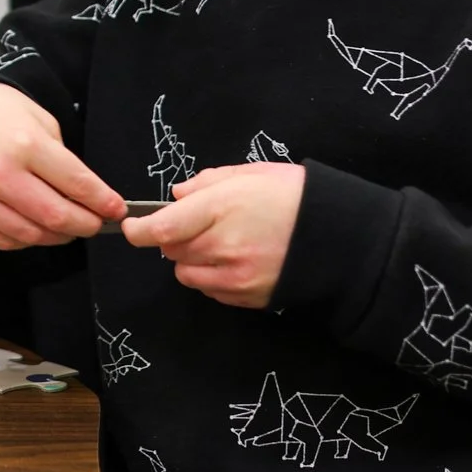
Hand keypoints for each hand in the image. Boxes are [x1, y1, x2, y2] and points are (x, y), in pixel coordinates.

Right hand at [0, 81, 124, 248]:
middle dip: (87, 225)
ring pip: (32, 236)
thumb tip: (90, 197)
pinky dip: (26, 240)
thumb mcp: (39, 120)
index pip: (78, 185)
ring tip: (68, 227)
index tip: (116, 209)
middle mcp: (0, 174)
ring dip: (58, 237)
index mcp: (25, 144)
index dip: (104, 202)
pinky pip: (3, 241)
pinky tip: (35, 228)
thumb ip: (64, 159)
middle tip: (96, 223)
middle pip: (58, 218)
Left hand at [120, 163, 305, 308]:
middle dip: (172, 238)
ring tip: (219, 243)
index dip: (138, 229)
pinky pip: (210, 291)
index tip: (131, 226)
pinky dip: (212, 277)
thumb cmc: (296, 197)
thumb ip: (206, 182)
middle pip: (170, 251)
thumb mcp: (250, 174)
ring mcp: (235, 277)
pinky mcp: (247, 298)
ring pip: (187, 274)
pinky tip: (235, 261)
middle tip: (195, 224)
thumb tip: (176, 196)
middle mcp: (223, 247)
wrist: (341, 238)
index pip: (161, 228)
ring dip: (191, 260)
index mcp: (220, 209)